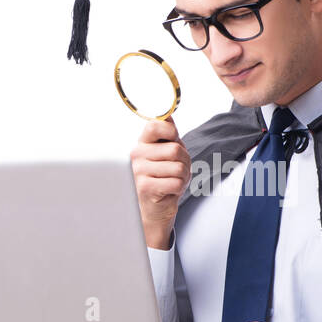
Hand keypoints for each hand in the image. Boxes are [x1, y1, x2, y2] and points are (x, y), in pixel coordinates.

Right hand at [130, 118, 190, 249]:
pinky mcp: (145, 187)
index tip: (173, 139)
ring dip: (183, 176)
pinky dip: (179, 187)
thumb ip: (168, 134)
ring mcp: (139, 171)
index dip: (171, 132)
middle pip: (175, 149)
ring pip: (178, 167)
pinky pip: (176, 182)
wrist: (155, 207)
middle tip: (178, 169)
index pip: (155, 126)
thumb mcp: (166, 152)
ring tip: (173, 180)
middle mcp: (136, 155)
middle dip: (185, 161)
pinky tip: (170, 189)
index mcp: (142, 143)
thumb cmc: (163, 176)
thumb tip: (168, 114)